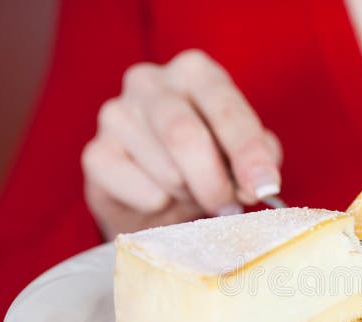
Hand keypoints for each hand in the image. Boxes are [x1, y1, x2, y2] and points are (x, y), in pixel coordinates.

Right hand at [82, 49, 282, 238]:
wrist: (156, 197)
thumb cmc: (207, 163)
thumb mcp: (241, 154)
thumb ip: (258, 158)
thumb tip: (259, 183)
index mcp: (195, 72)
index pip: (225, 109)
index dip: (248, 153)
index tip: (265, 187)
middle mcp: (150, 82)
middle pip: (183, 135)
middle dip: (214, 181)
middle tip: (228, 207)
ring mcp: (116, 114)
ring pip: (164, 170)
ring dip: (189, 196)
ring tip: (193, 196)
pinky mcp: (96, 154)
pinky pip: (136, 189)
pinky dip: (158, 205)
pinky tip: (160, 199)